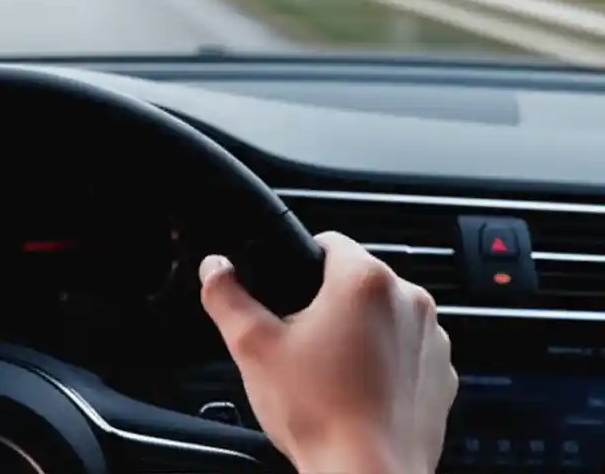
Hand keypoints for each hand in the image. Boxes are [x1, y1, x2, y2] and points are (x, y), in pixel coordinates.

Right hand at [199, 231, 456, 473]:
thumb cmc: (318, 413)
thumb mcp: (253, 346)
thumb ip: (226, 296)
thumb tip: (214, 268)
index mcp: (365, 280)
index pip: (328, 242)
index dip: (299, 265)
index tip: (287, 296)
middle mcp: (410, 300)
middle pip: (356, 281)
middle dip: (328, 304)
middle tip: (301, 344)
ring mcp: (432, 339)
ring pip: (383, 316)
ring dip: (359, 331)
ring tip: (329, 372)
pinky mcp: (442, 374)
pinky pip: (407, 352)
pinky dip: (385, 363)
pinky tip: (357, 391)